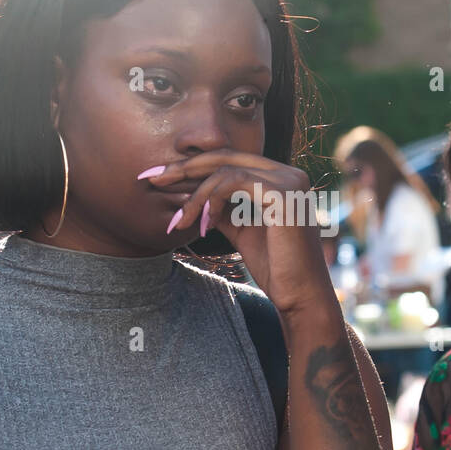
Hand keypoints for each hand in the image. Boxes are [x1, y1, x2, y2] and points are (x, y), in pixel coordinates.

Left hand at [146, 151, 335, 317]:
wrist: (299, 293)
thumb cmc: (274, 266)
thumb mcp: (240, 230)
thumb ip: (223, 209)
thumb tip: (195, 198)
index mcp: (278, 178)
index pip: (228, 160)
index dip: (192, 166)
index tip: (159, 177)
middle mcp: (287, 172)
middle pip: (224, 156)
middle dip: (183, 167)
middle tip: (150, 178)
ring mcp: (288, 180)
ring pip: (225, 170)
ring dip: (195, 195)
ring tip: (180, 221)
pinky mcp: (284, 193)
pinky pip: (234, 183)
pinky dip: (211, 200)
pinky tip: (204, 223)